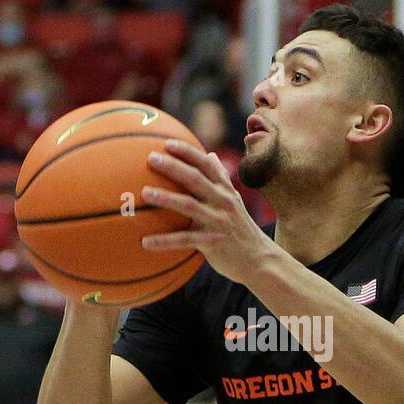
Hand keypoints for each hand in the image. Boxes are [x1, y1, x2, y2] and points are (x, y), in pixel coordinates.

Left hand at [140, 139, 272, 285]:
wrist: (258, 259)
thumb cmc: (240, 228)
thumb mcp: (235, 200)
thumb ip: (221, 178)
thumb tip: (210, 154)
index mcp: (225, 190)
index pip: (206, 165)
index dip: (188, 152)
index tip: (168, 143)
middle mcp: (222, 202)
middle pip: (195, 179)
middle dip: (173, 167)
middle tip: (151, 158)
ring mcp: (217, 222)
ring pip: (189, 205)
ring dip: (166, 198)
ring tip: (145, 192)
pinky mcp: (212, 243)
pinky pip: (184, 240)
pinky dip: (164, 241)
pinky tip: (144, 241)